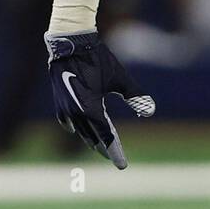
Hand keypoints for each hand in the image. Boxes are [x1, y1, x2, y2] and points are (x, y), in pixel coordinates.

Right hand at [45, 32, 154, 169]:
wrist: (70, 42)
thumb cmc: (97, 59)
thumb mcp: (120, 78)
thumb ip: (135, 96)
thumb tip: (150, 112)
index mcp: (91, 109)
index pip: (106, 137)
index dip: (115, 152)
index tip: (122, 166)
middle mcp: (76, 112)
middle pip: (93, 138)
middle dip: (105, 148)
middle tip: (115, 158)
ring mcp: (65, 108)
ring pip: (80, 131)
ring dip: (91, 139)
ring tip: (101, 147)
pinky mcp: (59, 101)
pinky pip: (67, 121)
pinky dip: (76, 127)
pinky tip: (78, 130)